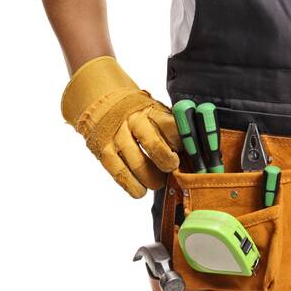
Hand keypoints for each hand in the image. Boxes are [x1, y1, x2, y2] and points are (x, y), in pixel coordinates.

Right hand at [60, 56, 181, 198]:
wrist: (99, 99)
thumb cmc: (135, 111)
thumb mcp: (153, 110)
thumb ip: (168, 126)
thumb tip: (191, 150)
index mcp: (151, 110)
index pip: (171, 127)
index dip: (182, 144)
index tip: (188, 154)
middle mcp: (134, 121)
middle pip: (154, 144)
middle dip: (167, 161)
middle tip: (172, 168)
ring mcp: (117, 136)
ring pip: (137, 162)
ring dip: (151, 178)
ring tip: (158, 184)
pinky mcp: (103, 149)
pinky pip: (118, 171)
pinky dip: (131, 185)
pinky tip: (139, 191)